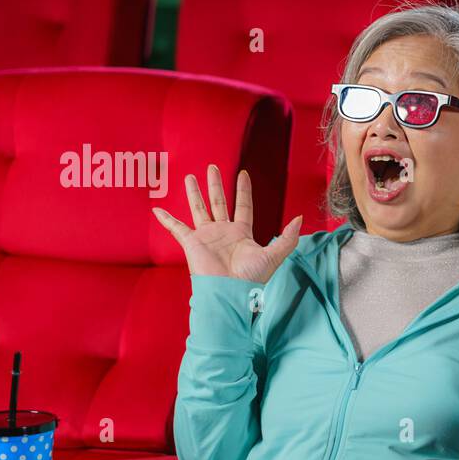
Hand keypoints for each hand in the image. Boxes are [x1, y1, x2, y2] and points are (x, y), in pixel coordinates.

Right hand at [152, 164, 302, 283]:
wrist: (229, 292)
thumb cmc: (251, 278)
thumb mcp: (274, 255)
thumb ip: (288, 238)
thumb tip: (300, 219)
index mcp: (242, 233)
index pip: (243, 206)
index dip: (243, 190)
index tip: (243, 174)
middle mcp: (223, 232)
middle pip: (219, 202)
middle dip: (216, 185)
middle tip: (212, 167)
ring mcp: (207, 236)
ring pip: (199, 208)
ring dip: (194, 193)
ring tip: (190, 177)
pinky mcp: (191, 243)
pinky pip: (177, 228)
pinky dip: (167, 220)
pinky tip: (158, 210)